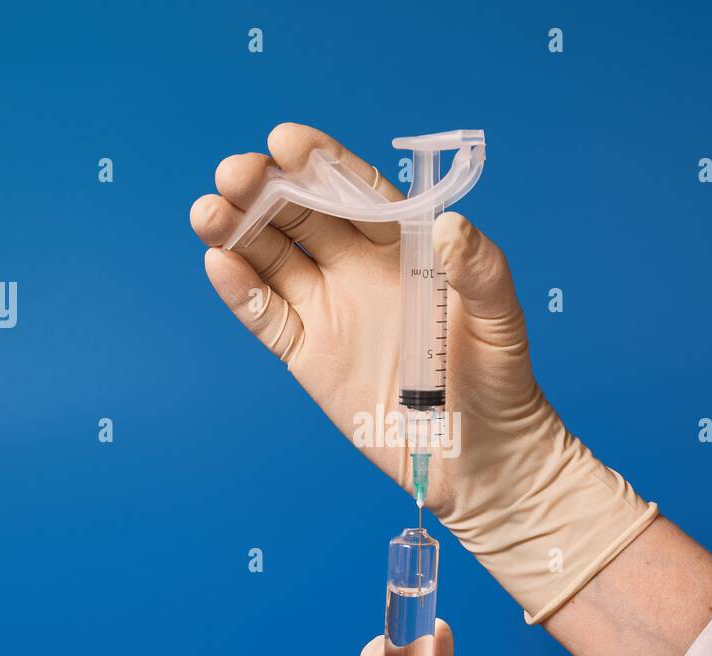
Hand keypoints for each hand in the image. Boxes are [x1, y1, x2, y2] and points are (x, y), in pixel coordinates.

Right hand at [192, 124, 655, 622]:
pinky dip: (242, 292)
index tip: (286, 141)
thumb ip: (480, 269)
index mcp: (404, 247)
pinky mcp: (309, 357)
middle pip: (302, 216)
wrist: (481, 458)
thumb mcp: (502, 319)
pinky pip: (268, 317)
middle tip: (235, 173)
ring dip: (238, 232)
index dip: (321, 165)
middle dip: (266, 190)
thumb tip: (450, 226)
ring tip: (208, 212)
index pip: (356, 192)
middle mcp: (360, 270)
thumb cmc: (501, 381)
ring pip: (273, 259)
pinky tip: (219, 263)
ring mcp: (330, 312)